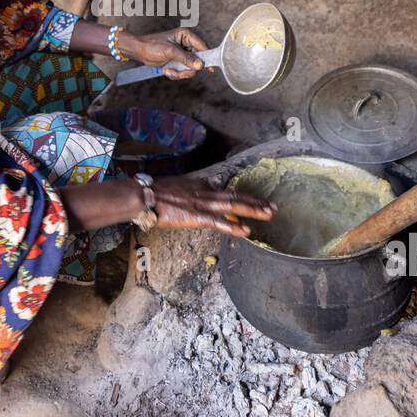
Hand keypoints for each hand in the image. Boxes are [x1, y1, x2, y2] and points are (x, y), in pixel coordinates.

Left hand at [119, 28, 208, 79]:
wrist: (139, 51)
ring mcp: (182, 54)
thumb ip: (186, 58)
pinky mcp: (177, 61)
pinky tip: (167, 70)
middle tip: (179, 73)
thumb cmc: (152, 45)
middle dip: (188, 69)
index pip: (202, 46)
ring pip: (190, 68)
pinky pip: (183, 71)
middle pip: (197, 60)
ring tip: (169, 71)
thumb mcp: (170, 51)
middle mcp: (186, 44)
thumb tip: (200, 65)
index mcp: (186, 36)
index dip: (206, 57)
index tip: (209, 69)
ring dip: (180, 73)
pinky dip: (176, 74)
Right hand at [149, 176, 275, 236]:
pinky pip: (218, 222)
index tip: (255, 204)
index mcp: (200, 185)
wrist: (143, 195)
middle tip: (273, 206)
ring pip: (233, 206)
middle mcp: (205, 191)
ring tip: (269, 214)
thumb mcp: (177, 186)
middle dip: (256, 202)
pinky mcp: (196, 216)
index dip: (242, 199)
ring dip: (253, 210)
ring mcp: (202, 204)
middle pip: (235, 196)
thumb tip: (200, 194)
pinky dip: (233, 226)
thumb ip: (191, 191)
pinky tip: (246, 231)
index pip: (225, 192)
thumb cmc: (154, 192)